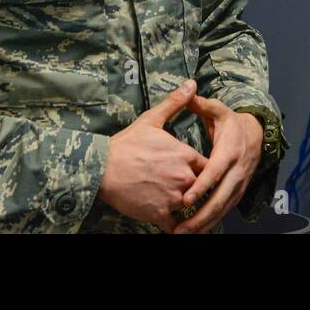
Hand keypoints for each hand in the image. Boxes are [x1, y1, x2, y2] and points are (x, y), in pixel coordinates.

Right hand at [99, 80, 208, 232]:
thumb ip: (176, 103)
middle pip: (201, 186)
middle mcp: (184, 177)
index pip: (208, 166)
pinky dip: (175, 224)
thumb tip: (192, 84)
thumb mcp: (152, 119)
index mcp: (186, 155)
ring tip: (175, 201)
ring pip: (189, 205)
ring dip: (185, 205)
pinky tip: (170, 221)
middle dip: (195, 187)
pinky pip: (175, 225)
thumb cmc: (126, 144)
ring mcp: (172, 197)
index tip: (195, 170)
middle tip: (186, 188)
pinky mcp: (159, 214)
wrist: (101, 168)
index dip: (202, 169)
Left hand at [171, 95, 263, 233]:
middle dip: (200, 215)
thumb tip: (188, 91)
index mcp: (229, 151)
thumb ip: (202, 105)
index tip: (185, 199)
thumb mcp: (219, 111)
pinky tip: (198, 230)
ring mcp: (240, 182)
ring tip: (184, 234)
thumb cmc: (231, 122)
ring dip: (205, 223)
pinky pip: (226, 209)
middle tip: (181, 228)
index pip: (215, 172)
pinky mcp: (239, 190)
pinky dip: (213, 220)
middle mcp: (237, 170)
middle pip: (220, 197)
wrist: (257, 133)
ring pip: (224, 208)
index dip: (202, 186)